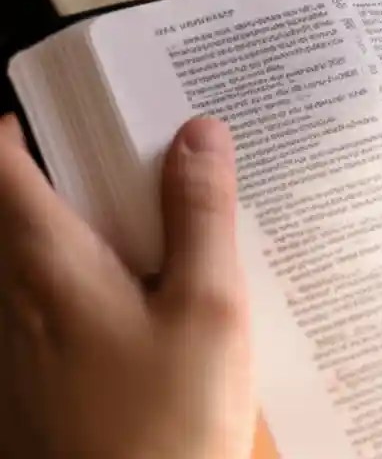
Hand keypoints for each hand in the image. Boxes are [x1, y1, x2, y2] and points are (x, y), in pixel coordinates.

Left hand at [0, 115, 253, 458]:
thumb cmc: (164, 427)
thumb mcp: (207, 307)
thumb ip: (201, 214)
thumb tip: (198, 134)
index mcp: (46, 263)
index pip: (0, 160)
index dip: (29, 121)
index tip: (85, 108)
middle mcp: (13, 298)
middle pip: (22, 205)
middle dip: (80, 173)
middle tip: (153, 162)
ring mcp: (17, 347)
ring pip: (40, 259)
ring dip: (94, 232)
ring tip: (173, 232)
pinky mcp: (36, 385)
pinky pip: (55, 309)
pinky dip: (97, 285)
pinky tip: (161, 308)